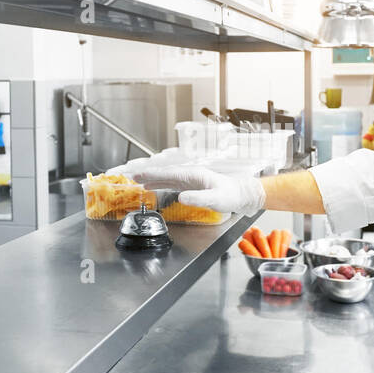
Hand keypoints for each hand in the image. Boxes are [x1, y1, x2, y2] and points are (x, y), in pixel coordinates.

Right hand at [126, 165, 265, 216]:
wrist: (241, 195)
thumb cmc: (231, 195)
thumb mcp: (215, 199)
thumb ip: (199, 198)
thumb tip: (182, 197)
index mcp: (194, 175)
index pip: (169, 174)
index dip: (153, 174)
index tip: (140, 175)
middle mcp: (190, 175)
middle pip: (165, 174)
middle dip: (149, 175)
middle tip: (132, 177)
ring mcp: (190, 180)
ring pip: (167, 178)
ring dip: (153, 179)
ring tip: (139, 182)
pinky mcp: (192, 186)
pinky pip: (172, 184)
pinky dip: (161, 184)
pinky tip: (155, 187)